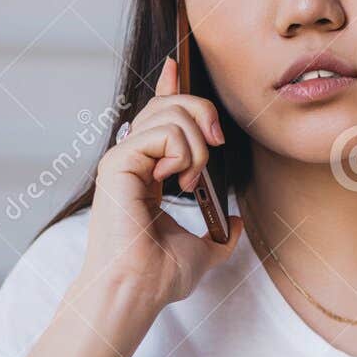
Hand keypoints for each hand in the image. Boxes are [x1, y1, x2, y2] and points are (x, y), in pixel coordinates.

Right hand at [82, 53, 243, 306]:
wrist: (138, 290)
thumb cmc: (159, 276)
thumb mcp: (203, 250)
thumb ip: (220, 234)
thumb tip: (238, 224)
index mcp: (144, 173)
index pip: (157, 118)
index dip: (170, 88)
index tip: (177, 66)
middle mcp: (130, 161)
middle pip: (168, 105)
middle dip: (201, 113)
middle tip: (215, 146)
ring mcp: (121, 159)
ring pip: (170, 115)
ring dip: (195, 146)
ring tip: (189, 181)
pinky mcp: (118, 163)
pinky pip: (161, 133)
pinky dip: (181, 153)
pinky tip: (174, 180)